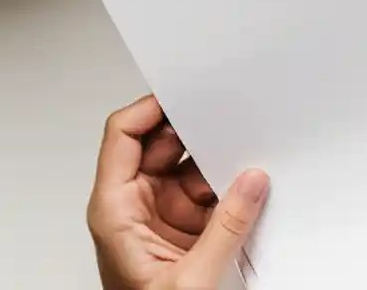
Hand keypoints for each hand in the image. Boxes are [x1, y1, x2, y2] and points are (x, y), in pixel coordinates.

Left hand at [87, 96, 268, 289]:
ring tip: (245, 151)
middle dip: (195, 131)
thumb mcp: (192, 278)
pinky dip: (229, 185)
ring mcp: (159, 217)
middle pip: (159, 144)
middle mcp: (132, 207)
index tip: (185, 94)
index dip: (151, 108)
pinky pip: (208, 191)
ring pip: (188, 166)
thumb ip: (227, 226)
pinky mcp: (185, 229)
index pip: (122, 136)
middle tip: (227, 117)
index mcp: (115, 210)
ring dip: (217, 160)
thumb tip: (252, 181)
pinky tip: (248, 183)